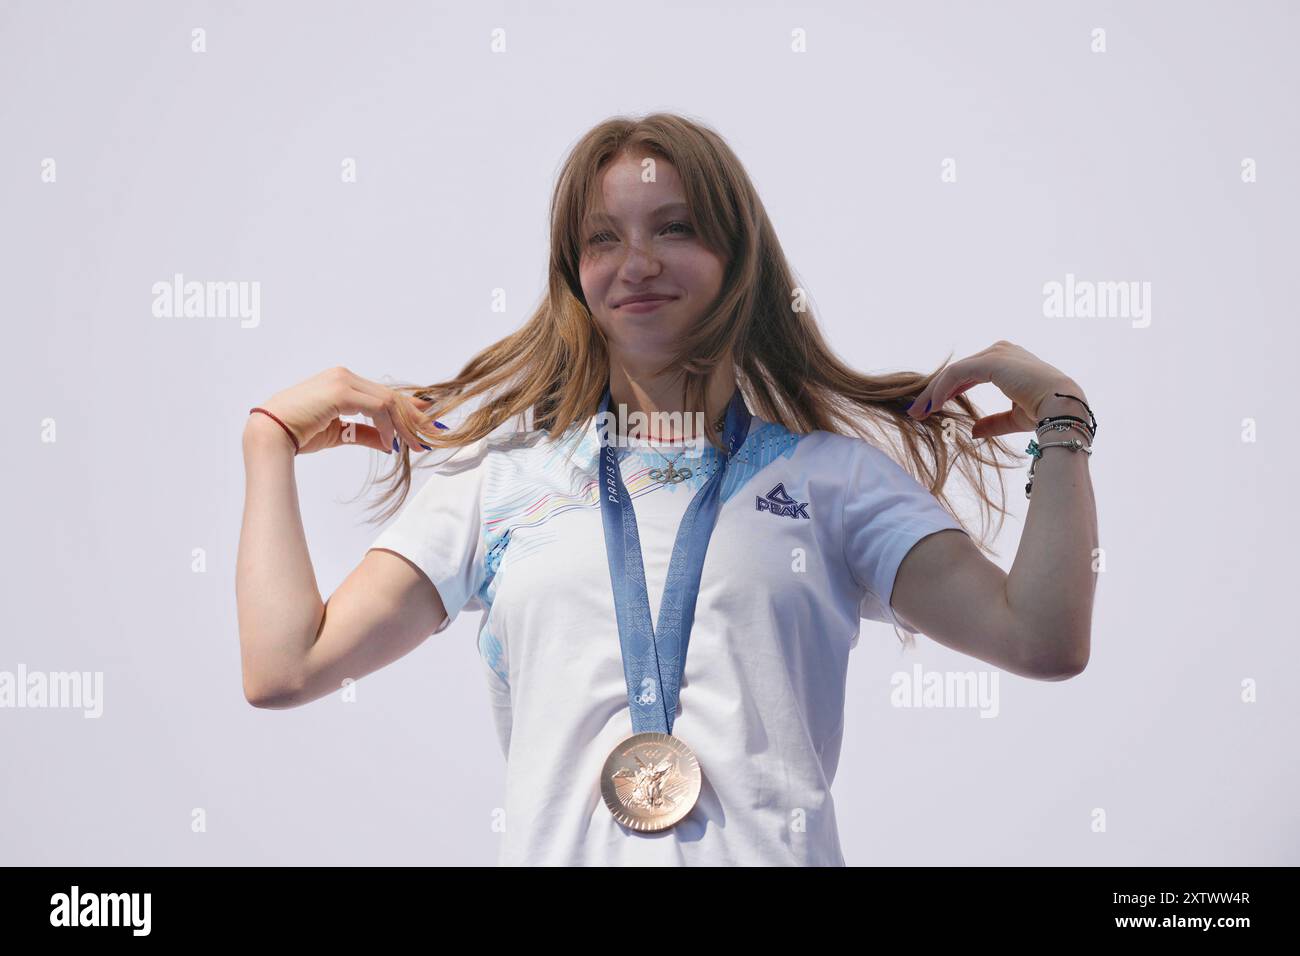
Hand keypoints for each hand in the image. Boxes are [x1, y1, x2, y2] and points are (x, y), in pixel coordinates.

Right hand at [249, 366, 435, 454]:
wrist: (271, 434)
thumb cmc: (299, 433)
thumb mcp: (340, 434)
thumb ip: (365, 434)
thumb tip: (389, 443)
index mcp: (342, 382)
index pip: (383, 393)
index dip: (407, 409)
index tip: (425, 425)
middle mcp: (344, 376)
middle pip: (390, 395)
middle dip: (412, 417)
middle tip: (429, 436)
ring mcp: (343, 381)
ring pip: (387, 400)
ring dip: (403, 424)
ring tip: (412, 444)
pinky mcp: (341, 391)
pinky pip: (377, 408)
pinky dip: (387, 425)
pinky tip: (389, 442)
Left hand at [907, 341, 1085, 438]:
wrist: (1063, 409)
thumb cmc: (1045, 413)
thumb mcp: (1014, 418)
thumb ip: (993, 422)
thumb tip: (974, 430)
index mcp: (1006, 361)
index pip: (967, 373)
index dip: (947, 391)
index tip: (930, 409)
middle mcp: (1000, 351)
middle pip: (956, 371)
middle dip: (934, 392)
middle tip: (916, 411)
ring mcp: (996, 354)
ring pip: (953, 372)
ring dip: (932, 392)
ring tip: (918, 412)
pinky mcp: (992, 362)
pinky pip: (957, 374)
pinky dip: (942, 390)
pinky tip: (934, 406)